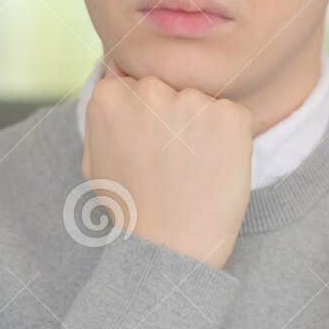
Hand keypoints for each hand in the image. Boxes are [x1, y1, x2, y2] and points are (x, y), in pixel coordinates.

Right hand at [81, 68, 251, 268]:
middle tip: (173, 162)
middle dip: (175, 118)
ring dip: (203, 128)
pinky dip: (230, 140)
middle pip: (171, 88)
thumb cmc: (132, 210)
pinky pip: (232, 117)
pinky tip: (214, 170)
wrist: (170, 249)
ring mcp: (192, 100)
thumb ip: (104, 117)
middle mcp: (149, 89)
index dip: (148, 120)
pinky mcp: (231, 116)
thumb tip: (114, 78)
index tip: (150, 149)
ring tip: (193, 171)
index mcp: (111, 96)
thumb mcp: (95, 160)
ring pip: (202, 103)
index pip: (138, 87)